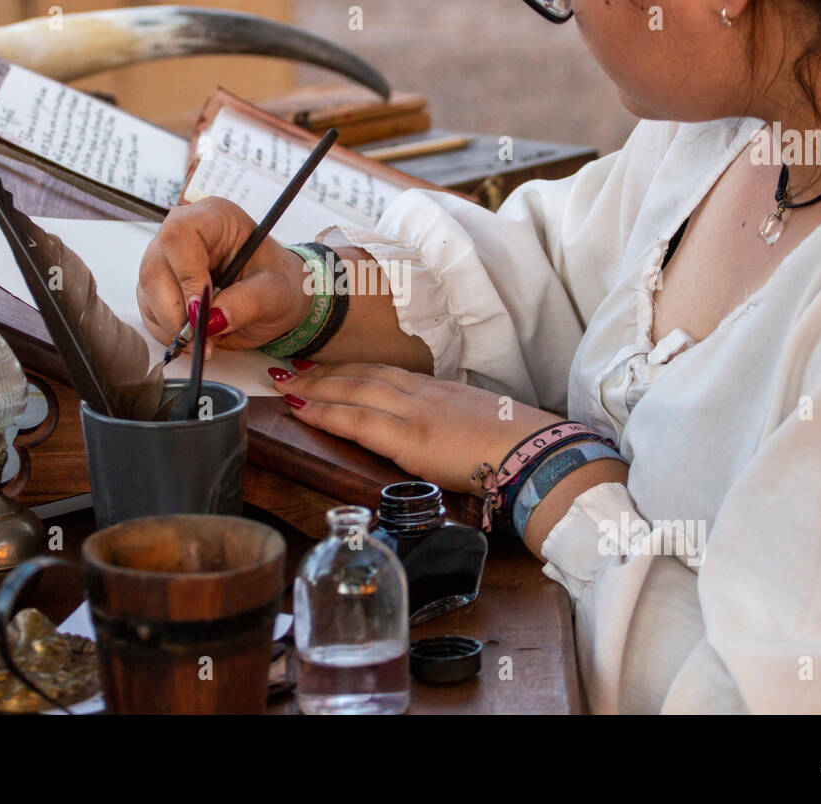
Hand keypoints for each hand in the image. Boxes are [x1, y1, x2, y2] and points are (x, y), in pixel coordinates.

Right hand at [137, 197, 311, 349]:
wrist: (273, 299)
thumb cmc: (278, 284)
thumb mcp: (275, 293)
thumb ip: (247, 303)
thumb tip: (211, 320)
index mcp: (214, 219)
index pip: (180, 234)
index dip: (186, 274)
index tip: (202, 310)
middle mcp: (184, 234)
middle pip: (155, 267)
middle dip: (176, 310)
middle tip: (203, 336)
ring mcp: (166, 260)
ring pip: (148, 292)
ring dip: (172, 325)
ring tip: (207, 339)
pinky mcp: (159, 287)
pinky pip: (149, 311)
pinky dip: (169, 332)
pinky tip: (197, 336)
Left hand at [267, 360, 565, 494]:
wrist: (535, 452)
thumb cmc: (514, 447)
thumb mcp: (475, 427)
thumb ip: (447, 427)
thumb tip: (435, 438)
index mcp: (436, 392)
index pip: (382, 374)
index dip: (348, 371)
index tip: (322, 369)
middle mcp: (420, 393)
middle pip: (361, 375)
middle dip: (323, 372)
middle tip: (289, 369)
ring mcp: (413, 411)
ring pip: (352, 390)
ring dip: (315, 385)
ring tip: (285, 383)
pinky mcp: (409, 436)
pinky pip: (356, 420)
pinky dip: (324, 412)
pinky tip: (301, 409)